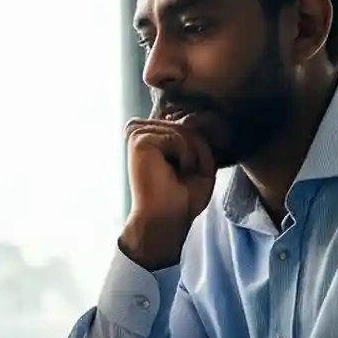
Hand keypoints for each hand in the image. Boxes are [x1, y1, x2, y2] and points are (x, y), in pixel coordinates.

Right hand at [120, 114, 216, 269]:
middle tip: (188, 176)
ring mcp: (137, 133)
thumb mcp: (200, 161)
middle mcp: (141, 131)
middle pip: (185, 124)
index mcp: (152, 135)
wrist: (167, 219)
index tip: (191, 171)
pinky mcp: (138, 139)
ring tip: (182, 175)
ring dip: (193, 154)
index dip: (199, 146)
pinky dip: (185, 156)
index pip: (186, 122)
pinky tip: (176, 172)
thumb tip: (189, 117)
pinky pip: (176, 136)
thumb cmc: (182, 198)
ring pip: (182, 129)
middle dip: (198, 150)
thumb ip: (197, 136)